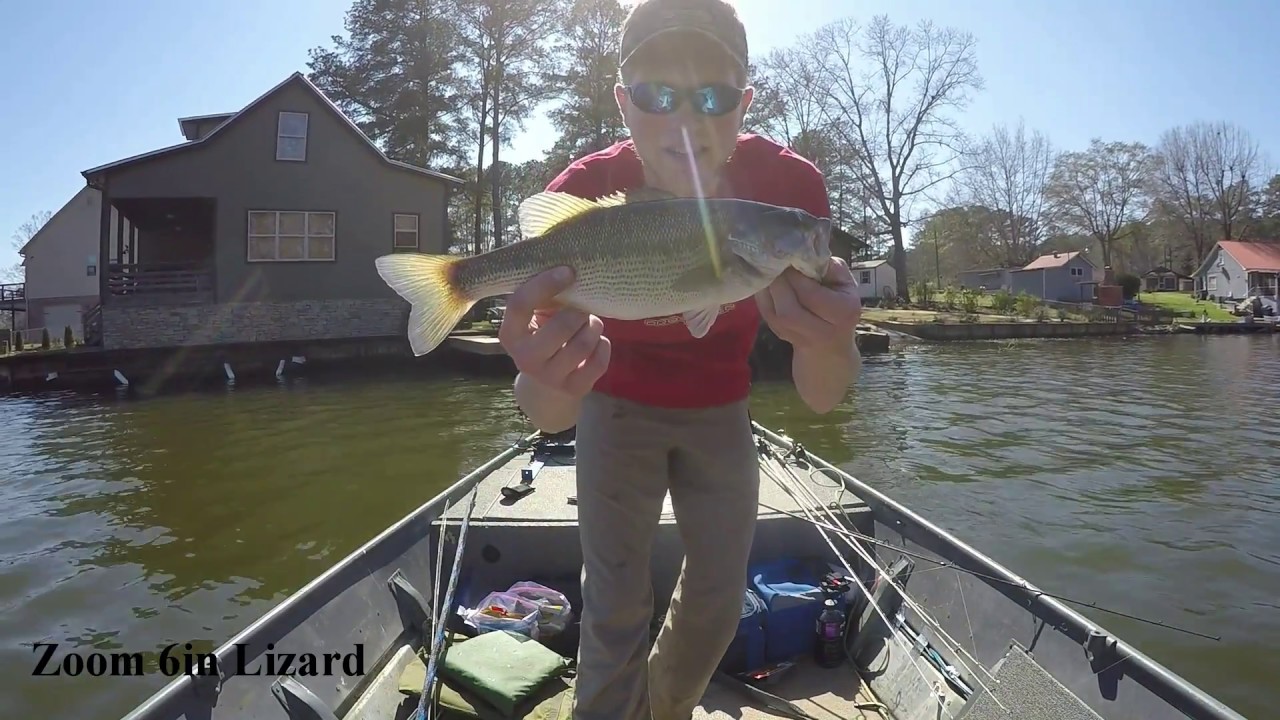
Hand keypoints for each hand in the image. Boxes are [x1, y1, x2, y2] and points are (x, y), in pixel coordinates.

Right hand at [499, 266, 610, 397]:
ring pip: (584, 343)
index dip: (545, 284)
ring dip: (594, 327)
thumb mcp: (533, 319)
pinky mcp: (572, 389)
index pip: (521, 304)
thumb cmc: (541, 338)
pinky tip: (597, 343)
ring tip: (591, 324)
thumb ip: (542, 298)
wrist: (545, 387)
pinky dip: (603, 345)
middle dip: (580, 312)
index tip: (568, 271)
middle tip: (583, 309)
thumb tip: (569, 266)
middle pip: (561, 326)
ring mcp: (549, 377)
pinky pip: (599, 361)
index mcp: (510, 334)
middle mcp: (525, 358)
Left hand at [755, 257, 861, 351]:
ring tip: (770, 269)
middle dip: (780, 282)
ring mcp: (798, 338)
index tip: (791, 257)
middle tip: (776, 261)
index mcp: (842, 312)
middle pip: (790, 308)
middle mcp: (821, 331)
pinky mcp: (780, 335)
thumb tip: (808, 252)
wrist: (830, 346)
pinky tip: (764, 281)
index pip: (811, 294)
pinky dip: (762, 295)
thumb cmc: (840, 305)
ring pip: (775, 313)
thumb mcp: (845, 284)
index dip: (797, 275)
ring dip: (768, 288)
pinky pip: (766, 314)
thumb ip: (831, 267)